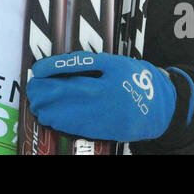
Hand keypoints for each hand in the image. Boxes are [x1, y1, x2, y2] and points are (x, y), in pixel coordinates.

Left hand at [26, 52, 191, 142]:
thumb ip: (87, 64)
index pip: (72, 67)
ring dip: (46, 108)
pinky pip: (74, 126)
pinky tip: (50, 116)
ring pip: (65, 112)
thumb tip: (56, 66)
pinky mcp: (102, 130)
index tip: (37, 69)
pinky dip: (58, 121)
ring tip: (38, 103)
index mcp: (109, 72)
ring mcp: (103, 114)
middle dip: (42, 91)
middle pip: (63, 91)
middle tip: (33, 88)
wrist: (161, 107)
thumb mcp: (115, 63)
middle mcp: (104, 94)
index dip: (50, 68)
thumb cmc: (135, 79)